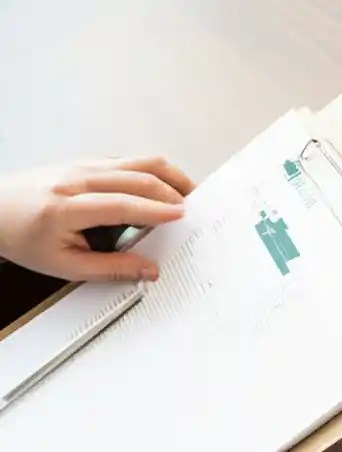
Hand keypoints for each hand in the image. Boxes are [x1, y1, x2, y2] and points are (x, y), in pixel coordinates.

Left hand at [0, 156, 194, 281]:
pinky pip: (125, 160)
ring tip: (184, 192)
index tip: (180, 215)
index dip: (155, 210)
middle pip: (136, 176)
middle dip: (170, 191)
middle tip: (190, 208)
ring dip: (166, 175)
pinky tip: (159, 187)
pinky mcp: (84, 162)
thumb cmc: (21, 237)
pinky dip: (149, 171)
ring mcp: (79, 166)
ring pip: (135, 161)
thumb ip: (110, 268)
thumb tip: (147, 270)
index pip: (122, 204)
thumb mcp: (64, 265)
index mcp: (65, 207)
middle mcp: (74, 180)